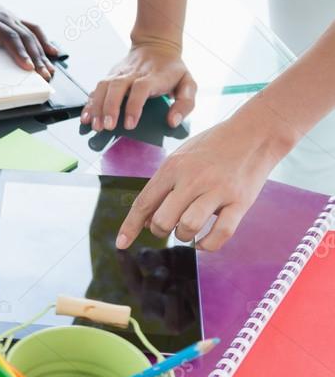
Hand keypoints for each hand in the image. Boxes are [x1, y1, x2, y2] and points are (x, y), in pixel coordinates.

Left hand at [0, 0, 58, 79]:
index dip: (19, 52)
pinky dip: (45, 41)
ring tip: (50, 70)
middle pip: (25, 38)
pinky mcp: (15, 20)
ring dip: (42, 53)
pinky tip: (53, 53)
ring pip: (32, 35)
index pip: (8, 37)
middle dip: (36, 58)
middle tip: (44, 76)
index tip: (27, 66)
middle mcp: (5, 18)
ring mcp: (12, 19)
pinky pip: (33, 29)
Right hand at [83, 43, 194, 131]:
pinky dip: (90, 103)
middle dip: (110, 108)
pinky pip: (96, 89)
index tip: (130, 124)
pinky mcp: (110, 77)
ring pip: (103, 87)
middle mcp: (133, 74)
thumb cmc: (171, 69)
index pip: (141, 89)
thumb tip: (173, 121)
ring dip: (97, 107)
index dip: (133, 107)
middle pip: (117, 88)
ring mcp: (119, 74)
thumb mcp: (188, 83)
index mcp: (153, 76)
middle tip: (107, 126)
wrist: (156, 45)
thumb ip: (185, 103)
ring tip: (96, 125)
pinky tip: (87, 117)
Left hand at [116, 118, 288, 251]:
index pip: (143, 203)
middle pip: (162, 220)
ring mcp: (217, 190)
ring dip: (184, 236)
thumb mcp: (181, 157)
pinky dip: (208, 245)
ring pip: (188, 227)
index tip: (121, 243)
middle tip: (169, 226)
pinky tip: (204, 241)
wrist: (256, 131)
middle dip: (160, 230)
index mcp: (173, 167)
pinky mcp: (240, 201)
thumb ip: (162, 187)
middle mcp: (192, 179)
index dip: (130, 226)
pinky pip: (220, 234)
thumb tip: (146, 221)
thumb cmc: (213, 146)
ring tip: (189, 229)